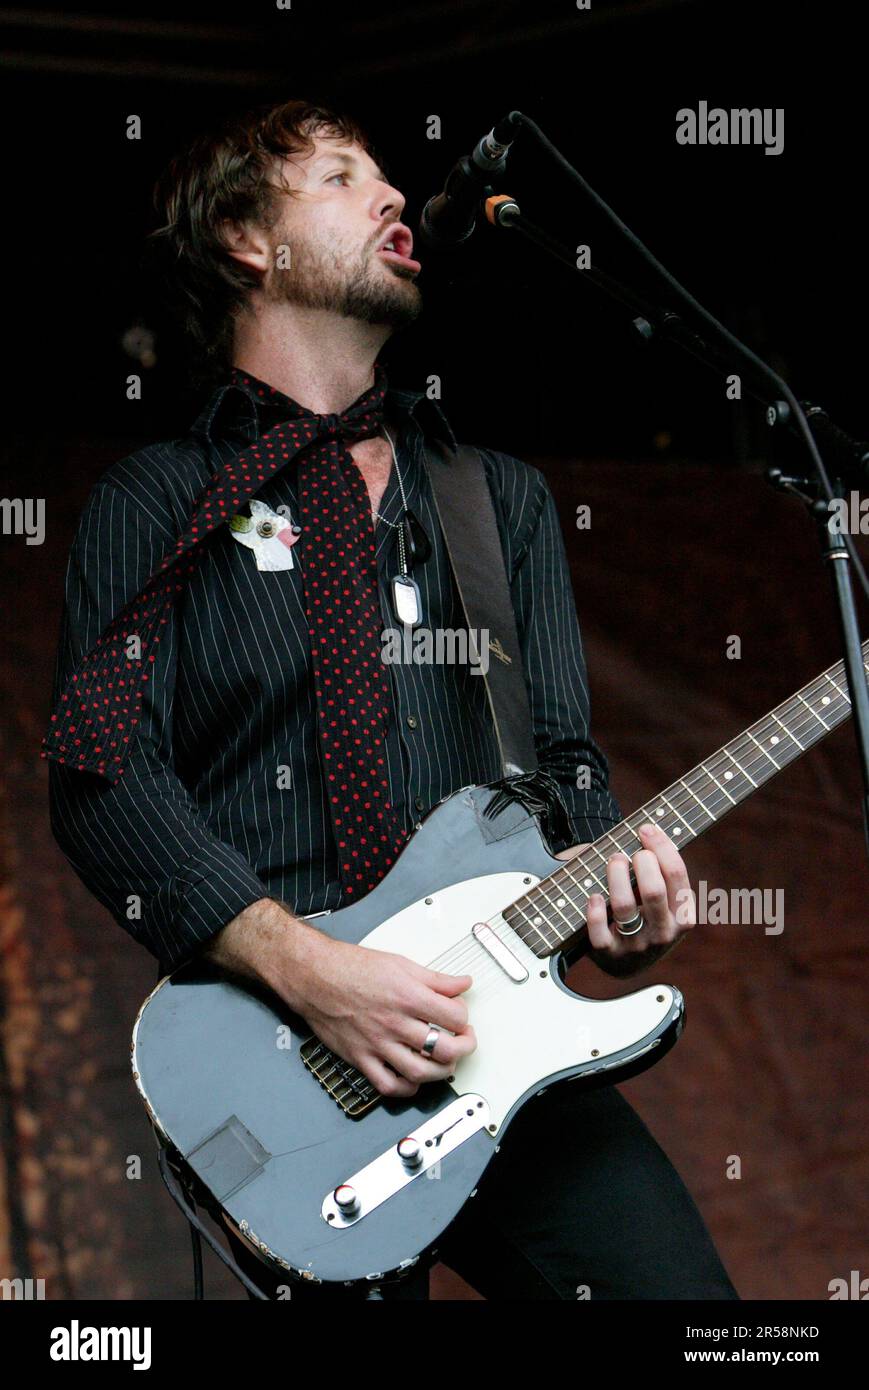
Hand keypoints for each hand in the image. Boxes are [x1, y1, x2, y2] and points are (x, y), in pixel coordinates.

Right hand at [295, 937, 477, 1097]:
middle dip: (463, 1047)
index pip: (455, 1016)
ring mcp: (377, 1044)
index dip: (463, 1016)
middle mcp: (395, 1023)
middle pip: (445, 1048)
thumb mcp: (400, 964)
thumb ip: (436, 979)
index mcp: (408, 996)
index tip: (459, 1015)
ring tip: (444, 1062)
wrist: (314, 976)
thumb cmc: (351, 967)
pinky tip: (413, 1078)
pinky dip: (406, 1088)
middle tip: (463, 1041)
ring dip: (441, 1072)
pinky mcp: (360, 1057)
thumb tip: (462, 983)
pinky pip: (387, 1085)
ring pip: (420, 1072)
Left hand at [555, 822, 694, 976]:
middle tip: (629, 852)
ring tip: (613, 860)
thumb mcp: (666, 900)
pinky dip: (594, 911)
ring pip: (623, 906)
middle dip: (640, 862)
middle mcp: (663, 933)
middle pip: (653, 890)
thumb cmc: (646, 916)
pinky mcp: (609, 954)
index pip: (677, 874)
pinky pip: (600, 933)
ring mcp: (636, 945)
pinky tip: (593, 895)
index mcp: (683, 916)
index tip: (646, 828)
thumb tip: (652, 827)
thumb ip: (664, 871)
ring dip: (614, 876)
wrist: (628, 961)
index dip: (661, 846)